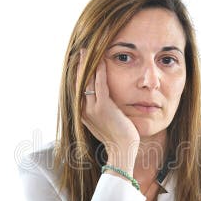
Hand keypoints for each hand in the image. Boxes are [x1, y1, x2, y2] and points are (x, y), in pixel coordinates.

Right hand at [76, 49, 139, 170]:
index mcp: (83, 113)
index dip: (78, 74)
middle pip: (79, 82)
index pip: (78, 88)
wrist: (122, 151)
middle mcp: (84, 110)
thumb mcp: (105, 123)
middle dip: (80, 66)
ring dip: (88, 64)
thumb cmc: (118, 138)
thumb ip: (101, 112)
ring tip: (88, 50)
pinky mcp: (103, 107)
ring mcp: (92, 108)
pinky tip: (102, 60)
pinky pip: (100, 84)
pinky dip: (100, 71)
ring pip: (87, 81)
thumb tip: (104, 102)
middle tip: (81, 51)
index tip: (79, 61)